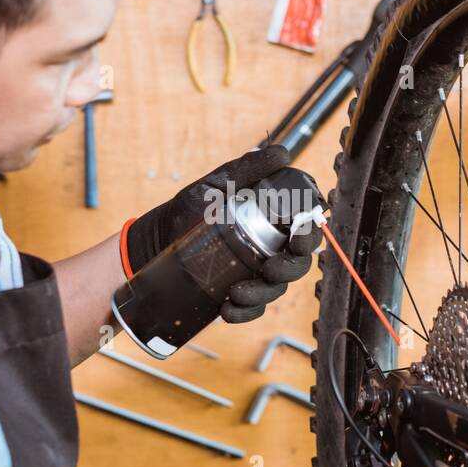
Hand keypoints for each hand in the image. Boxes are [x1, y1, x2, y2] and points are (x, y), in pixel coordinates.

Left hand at [121, 144, 320, 322]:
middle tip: (271, 269)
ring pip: (277, 289)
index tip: (299, 236)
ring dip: (263, 294)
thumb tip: (283, 153)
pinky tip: (228, 309)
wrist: (157, 239)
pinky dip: (244, 313)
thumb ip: (248, 169)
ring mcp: (256, 274)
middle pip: (299, 263)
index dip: (311, 233)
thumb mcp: (217, 185)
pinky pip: (253, 310)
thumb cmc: (189, 209)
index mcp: (272, 221)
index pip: (306, 227)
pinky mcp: (240, 295)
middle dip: (290, 269)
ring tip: (238, 292)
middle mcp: (270, 248)